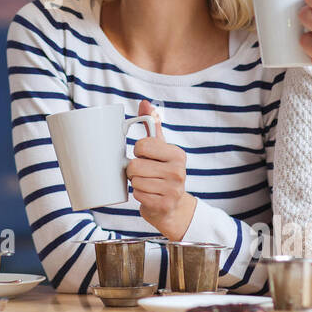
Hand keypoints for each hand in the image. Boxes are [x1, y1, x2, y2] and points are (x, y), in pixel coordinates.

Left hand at [127, 99, 195, 239]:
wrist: (173, 207)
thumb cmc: (163, 173)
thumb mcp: (161, 148)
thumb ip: (153, 125)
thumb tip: (145, 103)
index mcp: (177, 154)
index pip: (142, 145)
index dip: (138, 151)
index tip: (146, 156)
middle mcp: (178, 171)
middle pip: (135, 165)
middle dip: (133, 170)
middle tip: (144, 173)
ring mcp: (173, 190)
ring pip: (135, 181)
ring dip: (136, 184)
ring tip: (147, 184)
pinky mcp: (164, 205)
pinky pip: (137, 195)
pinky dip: (139, 195)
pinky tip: (149, 195)